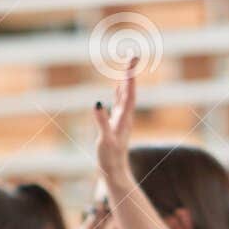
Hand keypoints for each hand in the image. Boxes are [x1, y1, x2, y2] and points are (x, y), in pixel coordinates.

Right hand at [92, 56, 137, 183]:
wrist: (115, 173)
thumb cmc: (109, 158)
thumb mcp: (104, 140)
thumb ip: (101, 122)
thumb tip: (96, 103)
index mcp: (123, 118)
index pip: (129, 93)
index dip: (130, 76)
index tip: (132, 60)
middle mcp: (125, 116)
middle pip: (129, 90)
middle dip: (130, 72)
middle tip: (132, 54)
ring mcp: (121, 120)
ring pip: (125, 95)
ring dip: (126, 79)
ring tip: (128, 65)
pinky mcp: (116, 124)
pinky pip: (119, 102)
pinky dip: (119, 91)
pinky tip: (118, 86)